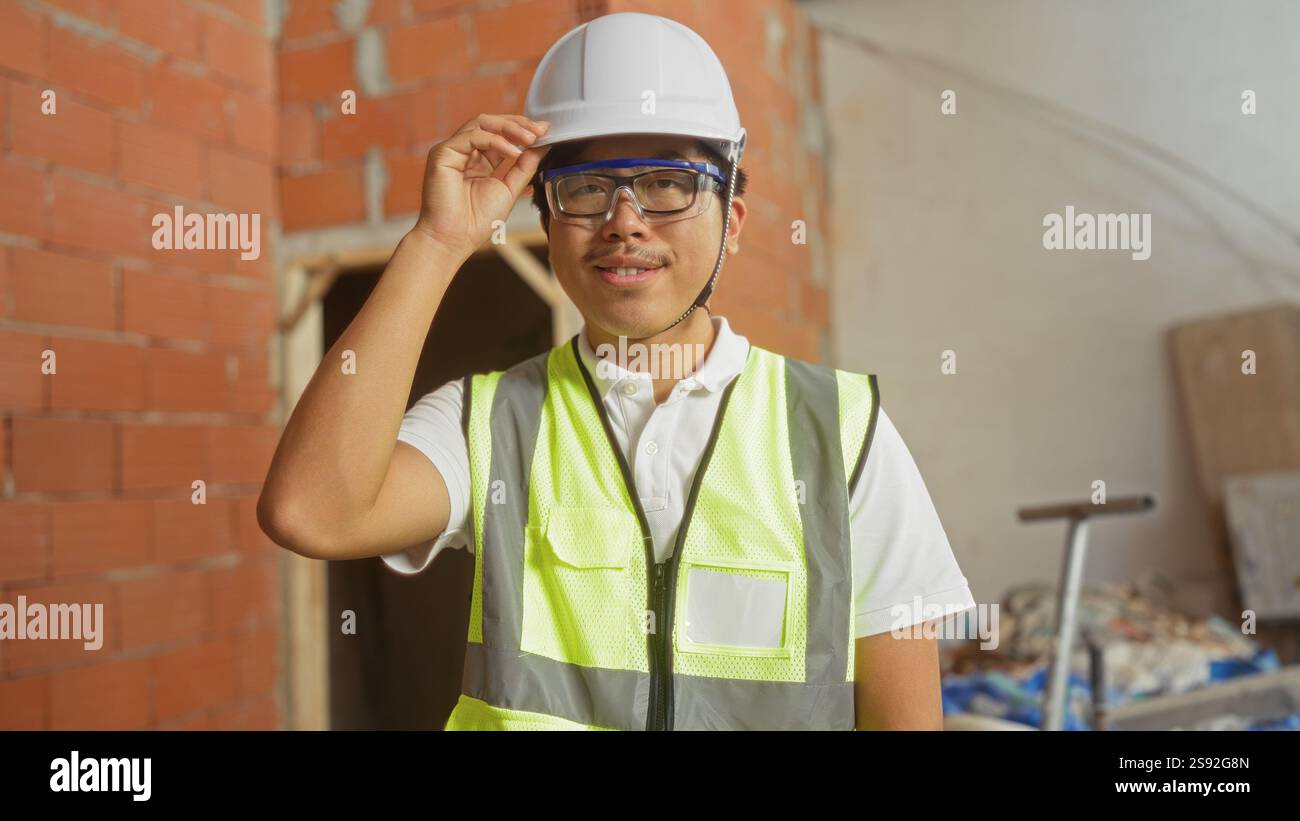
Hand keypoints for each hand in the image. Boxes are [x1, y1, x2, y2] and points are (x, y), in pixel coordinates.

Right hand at [412, 114, 550, 257]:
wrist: (454, 240)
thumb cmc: (476, 222)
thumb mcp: (509, 190)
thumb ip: (524, 168)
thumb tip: (542, 147)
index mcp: (479, 160)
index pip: (501, 135)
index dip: (522, 130)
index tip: (546, 131)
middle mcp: (464, 152)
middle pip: (491, 123)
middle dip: (519, 124)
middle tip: (541, 130)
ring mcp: (452, 151)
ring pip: (482, 123)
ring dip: (510, 128)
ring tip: (531, 139)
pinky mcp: (442, 153)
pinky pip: (473, 136)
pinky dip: (497, 141)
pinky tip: (514, 152)